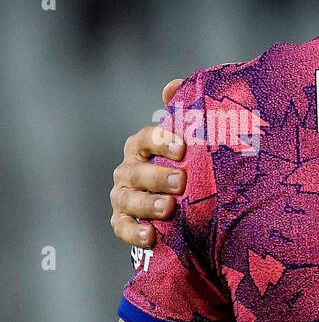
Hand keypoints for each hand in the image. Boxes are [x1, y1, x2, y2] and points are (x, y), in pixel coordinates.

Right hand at [110, 79, 186, 247]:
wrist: (190, 207)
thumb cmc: (189, 166)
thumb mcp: (192, 141)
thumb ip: (184, 112)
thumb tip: (171, 86)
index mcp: (143, 147)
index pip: (145, 138)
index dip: (160, 141)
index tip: (182, 147)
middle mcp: (129, 170)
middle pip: (135, 171)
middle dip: (156, 176)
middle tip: (181, 182)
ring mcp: (124, 197)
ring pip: (127, 199)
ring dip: (146, 204)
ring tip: (168, 208)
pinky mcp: (124, 222)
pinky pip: (122, 228)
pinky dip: (133, 232)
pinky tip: (151, 236)